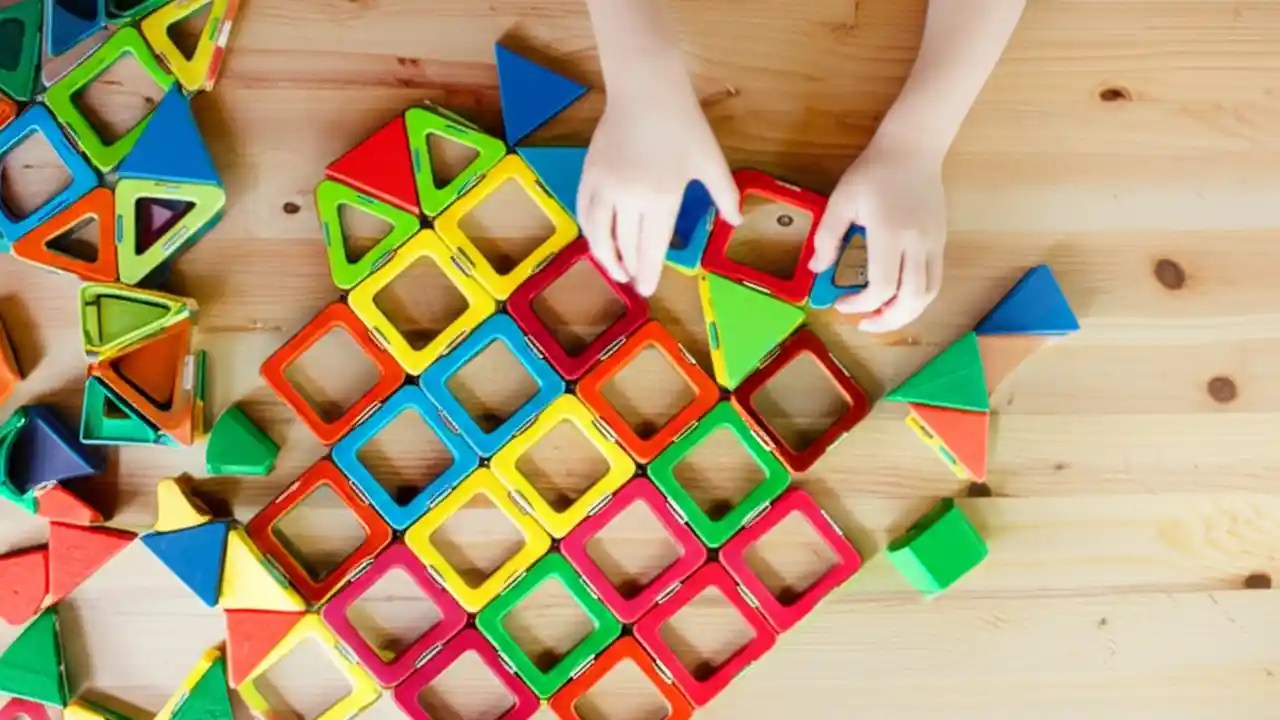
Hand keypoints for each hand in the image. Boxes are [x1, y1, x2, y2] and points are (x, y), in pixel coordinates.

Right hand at [578, 86, 741, 296]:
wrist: (646, 89)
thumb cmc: (683, 124)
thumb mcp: (711, 161)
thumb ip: (725, 195)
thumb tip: (736, 223)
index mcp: (661, 198)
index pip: (650, 248)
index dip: (648, 273)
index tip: (646, 291)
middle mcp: (628, 198)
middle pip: (624, 245)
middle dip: (629, 269)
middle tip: (635, 284)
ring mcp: (604, 186)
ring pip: (597, 233)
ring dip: (604, 256)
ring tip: (615, 269)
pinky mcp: (588, 173)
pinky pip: (583, 212)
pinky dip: (589, 231)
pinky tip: (598, 239)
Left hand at [809, 142, 946, 331]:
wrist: (913, 147)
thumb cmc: (872, 171)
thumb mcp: (841, 200)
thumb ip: (827, 237)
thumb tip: (816, 270)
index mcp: (890, 233)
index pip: (883, 286)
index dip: (862, 304)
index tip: (841, 303)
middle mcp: (917, 243)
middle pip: (912, 299)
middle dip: (888, 321)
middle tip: (864, 325)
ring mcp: (934, 243)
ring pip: (929, 294)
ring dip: (906, 314)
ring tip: (881, 317)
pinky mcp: (941, 240)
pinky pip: (934, 280)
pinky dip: (916, 298)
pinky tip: (897, 297)